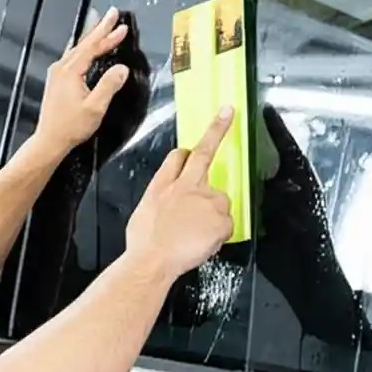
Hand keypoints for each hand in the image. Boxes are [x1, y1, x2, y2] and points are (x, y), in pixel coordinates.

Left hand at [34, 6, 130, 153]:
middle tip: (113, 13)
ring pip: (77, 48)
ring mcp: (57, 73)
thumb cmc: (71, 126)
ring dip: (90, 35)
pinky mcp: (57, 80)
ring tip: (98, 20)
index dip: (109, 36)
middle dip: (100, 28)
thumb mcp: (95, 107)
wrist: (50, 140)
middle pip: (84, 43)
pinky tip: (84, 45)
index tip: (123, 26)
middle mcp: (61, 68)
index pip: (92, 47)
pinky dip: (83, 47)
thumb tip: (122, 69)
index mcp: (70, 71)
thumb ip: (109, 85)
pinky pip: (72, 56)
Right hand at [126, 107, 235, 278]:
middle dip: (216, 130)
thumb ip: (162, 198)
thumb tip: (169, 202)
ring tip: (196, 235)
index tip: (194, 141)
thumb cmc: (144, 242)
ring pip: (219, 201)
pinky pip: (226, 224)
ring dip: (213, 215)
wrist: (152, 259)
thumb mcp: (145, 211)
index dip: (188, 150)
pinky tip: (205, 242)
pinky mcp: (221, 216)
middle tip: (227, 112)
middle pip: (205, 153)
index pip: (178, 157)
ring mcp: (207, 198)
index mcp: (164, 184)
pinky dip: (219, 234)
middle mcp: (187, 185)